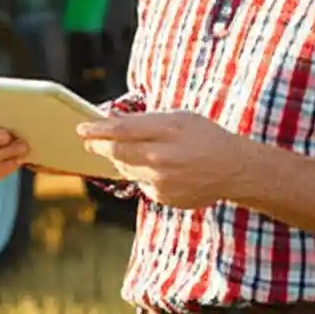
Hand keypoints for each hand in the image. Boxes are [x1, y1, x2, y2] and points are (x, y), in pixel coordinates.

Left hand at [77, 110, 245, 208]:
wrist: (232, 169)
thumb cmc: (204, 137)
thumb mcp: (178, 118)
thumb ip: (146, 121)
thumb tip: (114, 120)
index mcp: (166, 131)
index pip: (121, 130)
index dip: (97, 129)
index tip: (81, 128)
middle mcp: (162, 157)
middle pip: (117, 152)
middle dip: (98, 146)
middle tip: (88, 141)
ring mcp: (162, 181)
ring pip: (126, 169)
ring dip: (119, 159)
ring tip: (120, 150)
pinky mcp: (164, 197)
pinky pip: (141, 184)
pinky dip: (140, 174)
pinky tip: (154, 167)